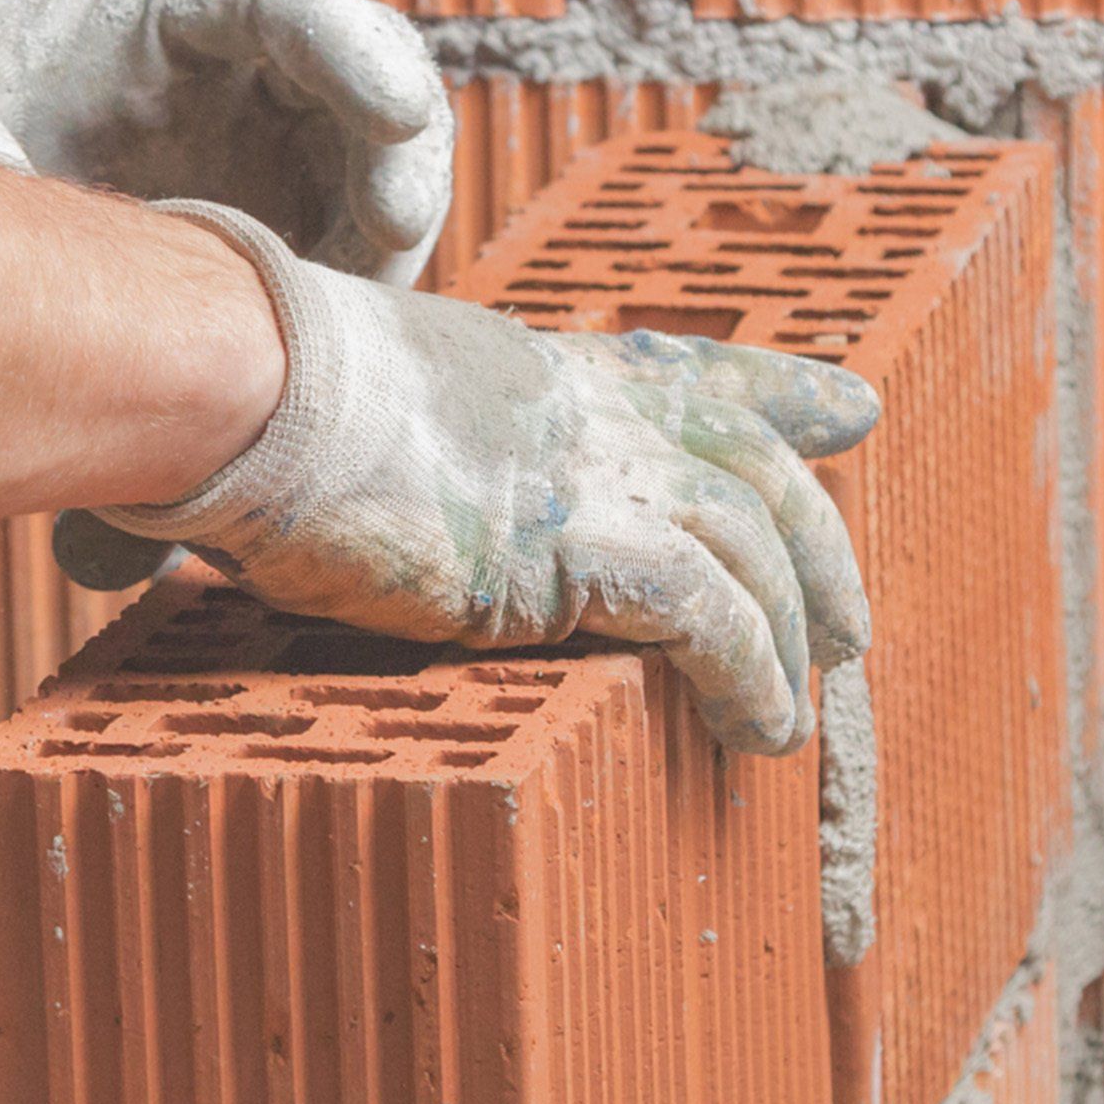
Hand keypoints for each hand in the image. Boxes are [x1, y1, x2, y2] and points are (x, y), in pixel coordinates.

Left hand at [0, 0, 454, 285]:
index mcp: (164, 2)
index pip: (287, 2)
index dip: (353, 50)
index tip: (397, 112)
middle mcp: (242, 57)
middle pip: (371, 72)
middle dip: (402, 146)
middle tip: (398, 226)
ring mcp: (276, 128)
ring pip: (386, 154)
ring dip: (396, 221)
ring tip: (366, 298)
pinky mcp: (290, 199)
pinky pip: (360, 228)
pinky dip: (367, 275)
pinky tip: (332, 332)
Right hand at [76, 203, 879, 756]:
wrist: (252, 380)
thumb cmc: (269, 393)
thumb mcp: (372, 398)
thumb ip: (421, 444)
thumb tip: (373, 489)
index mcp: (548, 369)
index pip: (696, 372)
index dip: (784, 395)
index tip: (850, 410)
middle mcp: (594, 412)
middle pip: (756, 469)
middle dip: (819, 549)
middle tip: (851, 626)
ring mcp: (596, 473)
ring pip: (752, 551)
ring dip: (790, 643)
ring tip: (794, 723)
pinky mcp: (581, 548)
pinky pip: (710, 619)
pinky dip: (752, 679)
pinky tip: (759, 734)